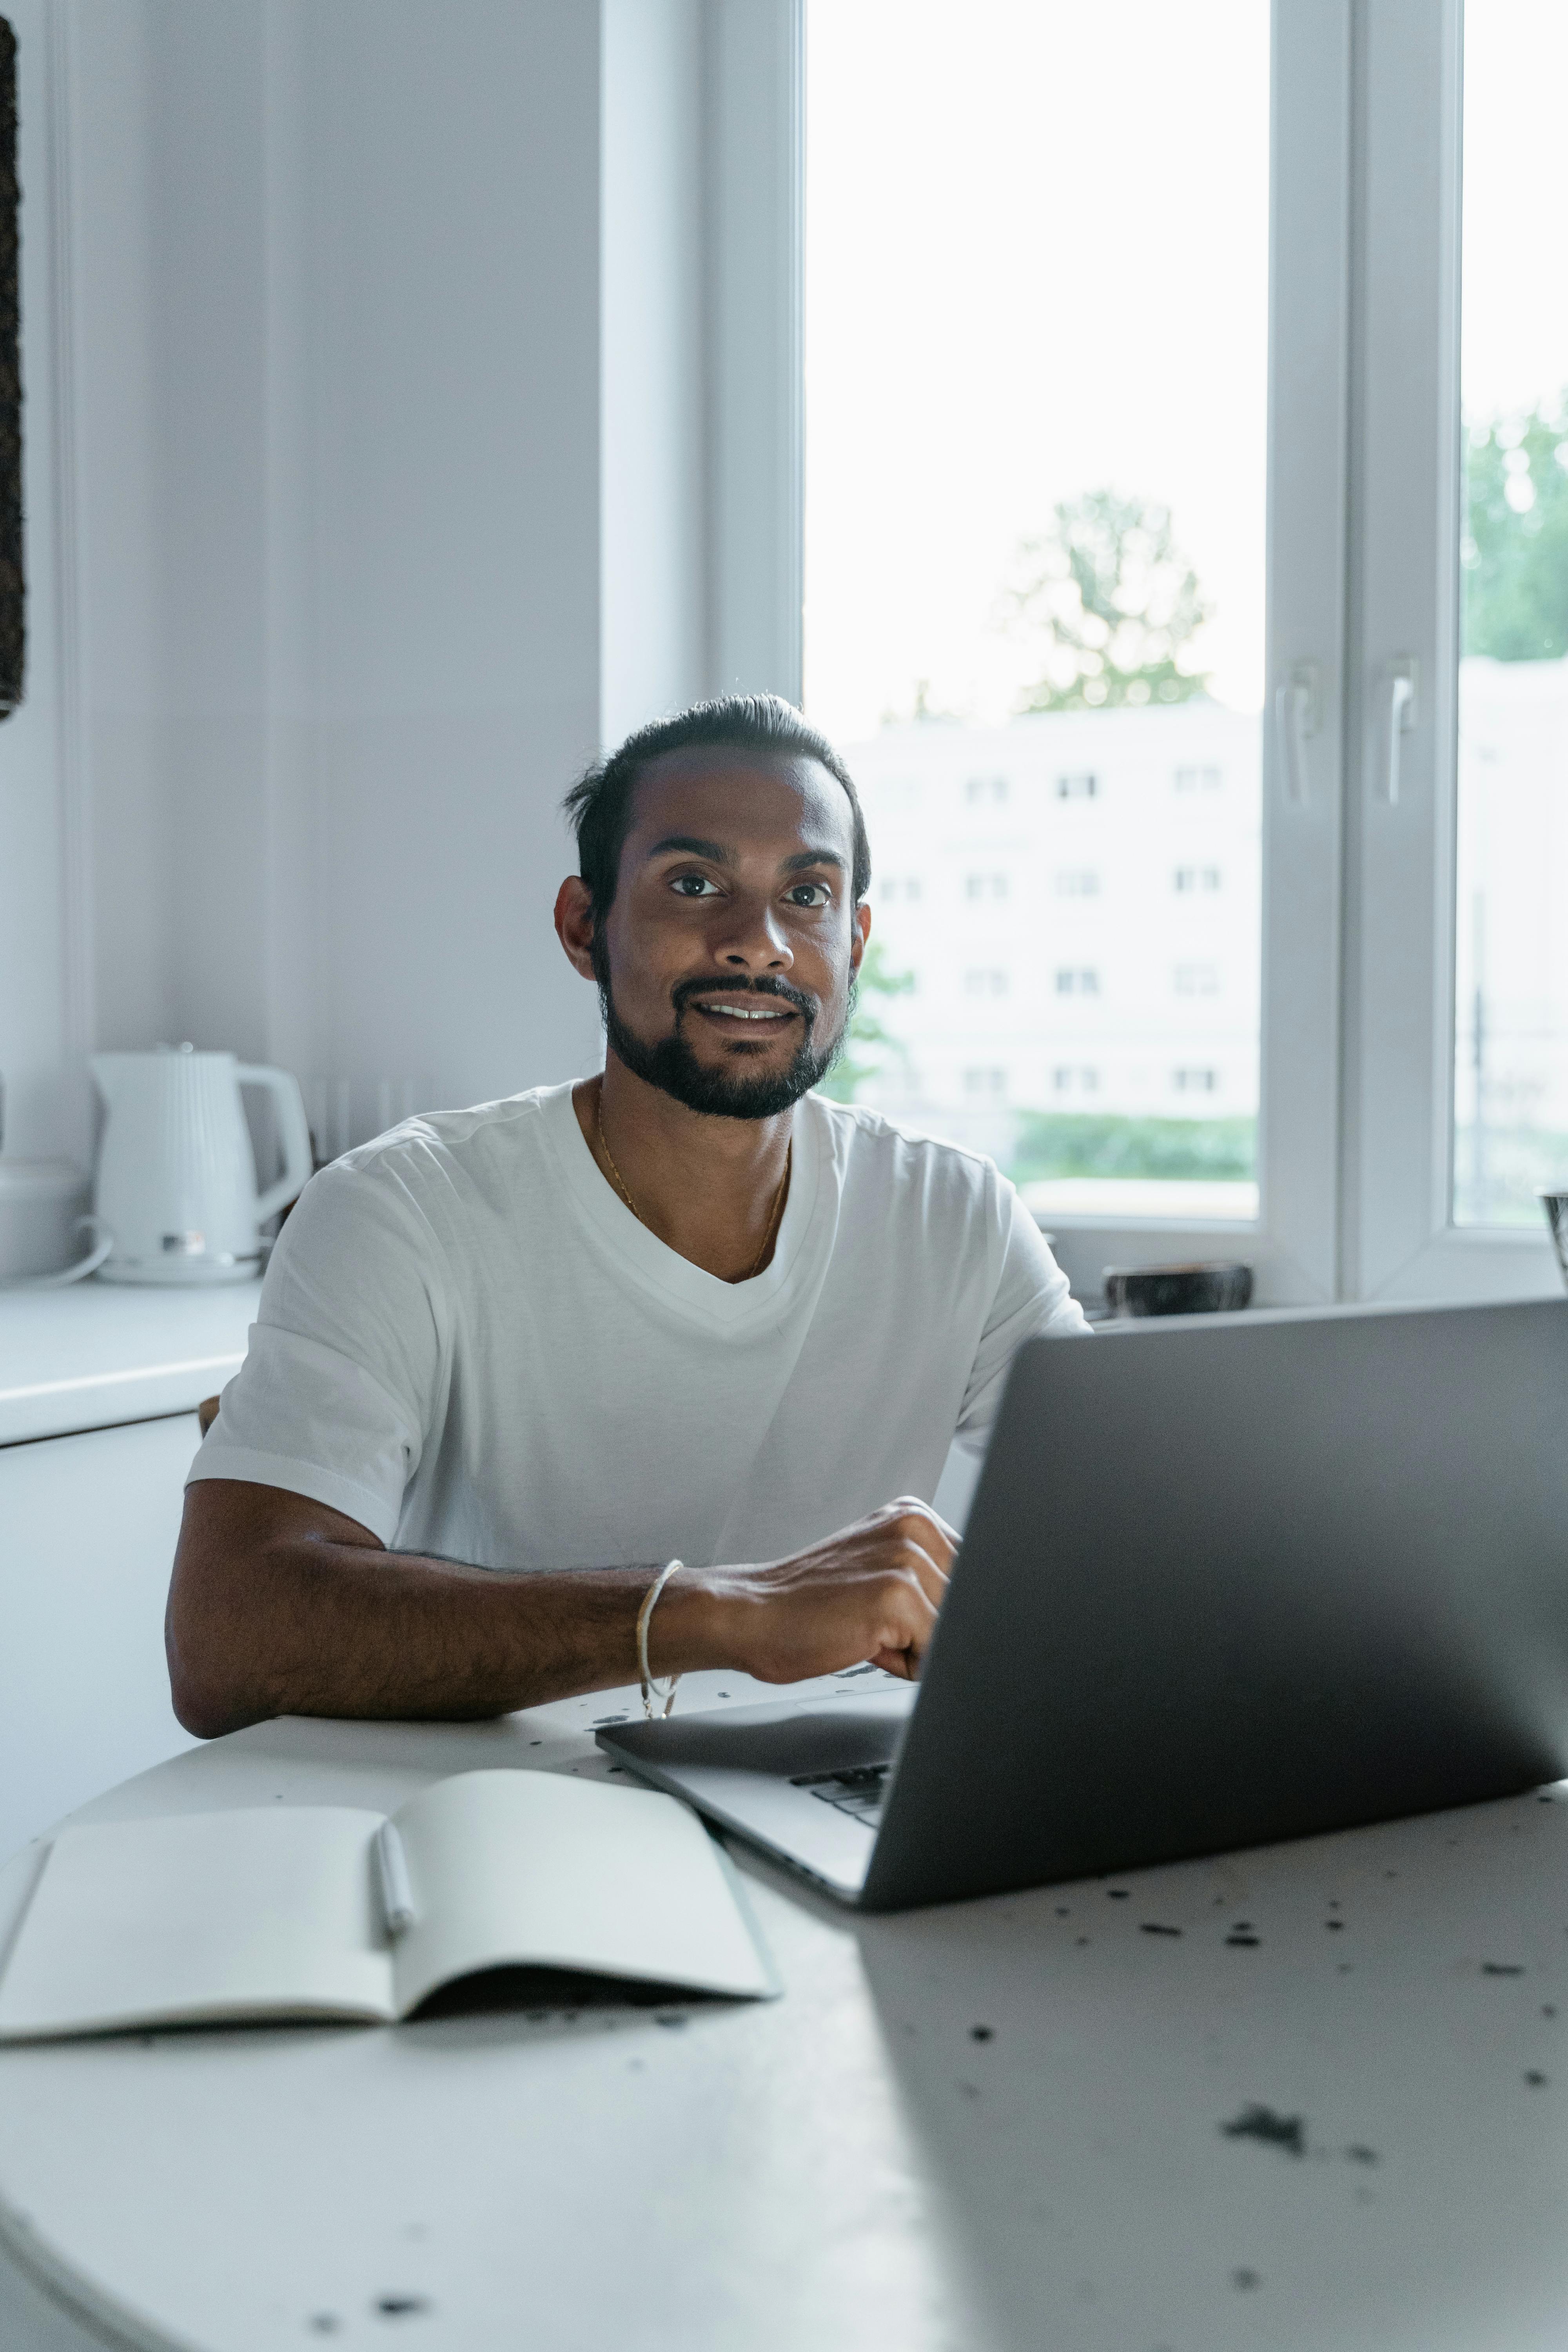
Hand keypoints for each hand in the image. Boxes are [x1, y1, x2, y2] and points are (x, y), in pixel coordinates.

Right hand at [681, 1497, 958, 1685]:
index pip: (973, 1577)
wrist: (752, 1616)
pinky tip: (865, 1643)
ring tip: (868, 1632)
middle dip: (931, 1632)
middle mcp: (914, 1527)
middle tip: (877, 1627)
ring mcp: (906, 1558)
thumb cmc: (808, 1608)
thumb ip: (928, 1582)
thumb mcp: (877, 1574)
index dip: (947, 1614)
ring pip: (953, 1629)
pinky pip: (935, 1651)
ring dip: (917, 1649)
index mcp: (914, 1517)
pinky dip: (906, 1665)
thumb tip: (982, 1615)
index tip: (922, 1625)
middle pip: (968, 1604)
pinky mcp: (897, 1594)